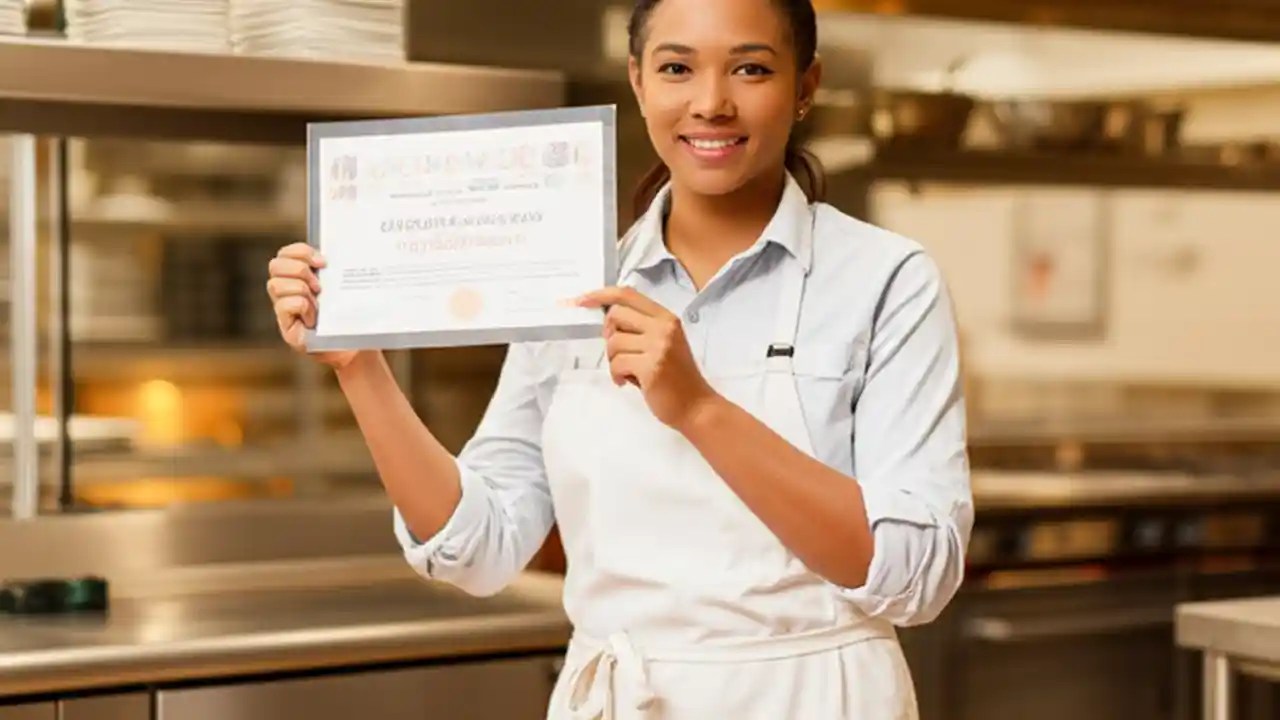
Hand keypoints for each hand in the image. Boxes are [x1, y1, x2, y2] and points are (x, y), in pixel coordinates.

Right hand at [266, 242, 357, 369]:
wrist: (351, 348)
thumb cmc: (345, 317)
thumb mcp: (339, 291)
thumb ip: (331, 273)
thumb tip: (336, 253)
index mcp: (297, 277)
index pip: (285, 253)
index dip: (301, 252)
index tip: (323, 262)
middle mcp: (285, 291)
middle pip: (275, 265)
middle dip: (299, 269)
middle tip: (319, 285)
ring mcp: (282, 309)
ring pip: (275, 284)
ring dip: (301, 290)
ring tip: (318, 302)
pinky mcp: (285, 326)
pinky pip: (284, 304)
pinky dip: (302, 307)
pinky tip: (314, 318)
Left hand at [575, 287, 720, 431]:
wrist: (696, 406)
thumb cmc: (677, 378)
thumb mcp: (664, 343)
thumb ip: (642, 328)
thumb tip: (608, 322)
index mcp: (666, 318)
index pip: (628, 294)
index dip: (601, 294)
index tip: (582, 299)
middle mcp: (664, 328)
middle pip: (616, 314)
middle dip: (609, 334)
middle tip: (617, 352)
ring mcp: (659, 346)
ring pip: (614, 342)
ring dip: (613, 360)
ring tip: (627, 371)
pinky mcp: (651, 366)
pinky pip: (617, 363)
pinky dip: (616, 374)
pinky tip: (626, 381)